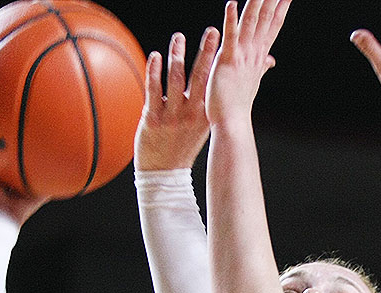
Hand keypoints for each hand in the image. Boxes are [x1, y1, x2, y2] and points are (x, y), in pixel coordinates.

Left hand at [135, 27, 219, 171]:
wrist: (164, 173)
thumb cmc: (183, 145)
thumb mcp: (203, 126)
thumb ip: (211, 104)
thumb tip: (219, 94)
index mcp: (205, 115)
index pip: (214, 83)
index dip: (219, 61)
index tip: (227, 41)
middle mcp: (191, 114)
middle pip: (200, 78)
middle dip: (206, 53)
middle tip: (212, 32)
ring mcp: (172, 117)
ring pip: (176, 81)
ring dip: (178, 56)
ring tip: (179, 37)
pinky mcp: (153, 119)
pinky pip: (153, 91)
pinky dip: (154, 72)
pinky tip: (156, 56)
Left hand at [205, 0, 291, 127]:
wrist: (231, 124)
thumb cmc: (238, 104)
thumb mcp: (252, 80)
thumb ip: (261, 66)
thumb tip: (271, 61)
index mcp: (258, 55)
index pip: (273, 25)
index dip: (281, 7)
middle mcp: (253, 53)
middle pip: (266, 19)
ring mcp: (242, 56)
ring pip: (251, 23)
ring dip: (257, 2)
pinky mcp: (227, 61)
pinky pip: (230, 38)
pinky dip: (231, 20)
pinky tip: (232, 4)